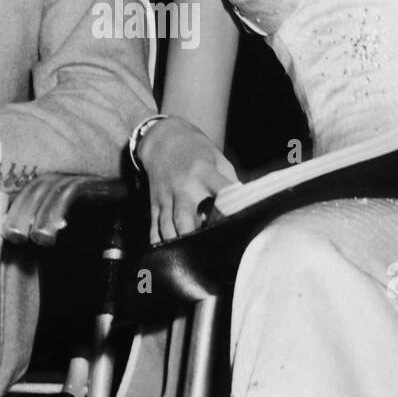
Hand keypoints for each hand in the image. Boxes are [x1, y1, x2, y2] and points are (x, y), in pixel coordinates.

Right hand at [137, 117, 237, 243]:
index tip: (240, 222)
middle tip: (210, 251)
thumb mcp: (217, 157)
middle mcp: (183, 187)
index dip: (231, 207)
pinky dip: (159, 243)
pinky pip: (154, 227)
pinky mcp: (155, 203)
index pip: (221, 191)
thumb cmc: (195, 148)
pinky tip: (168, 255)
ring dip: (178, 245)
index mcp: (203, 172)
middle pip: (186, 218)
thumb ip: (229, 180)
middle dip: (196, 237)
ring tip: (192, 259)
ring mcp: (166, 196)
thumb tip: (243, 202)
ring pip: (168, 227)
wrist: (162, 137)